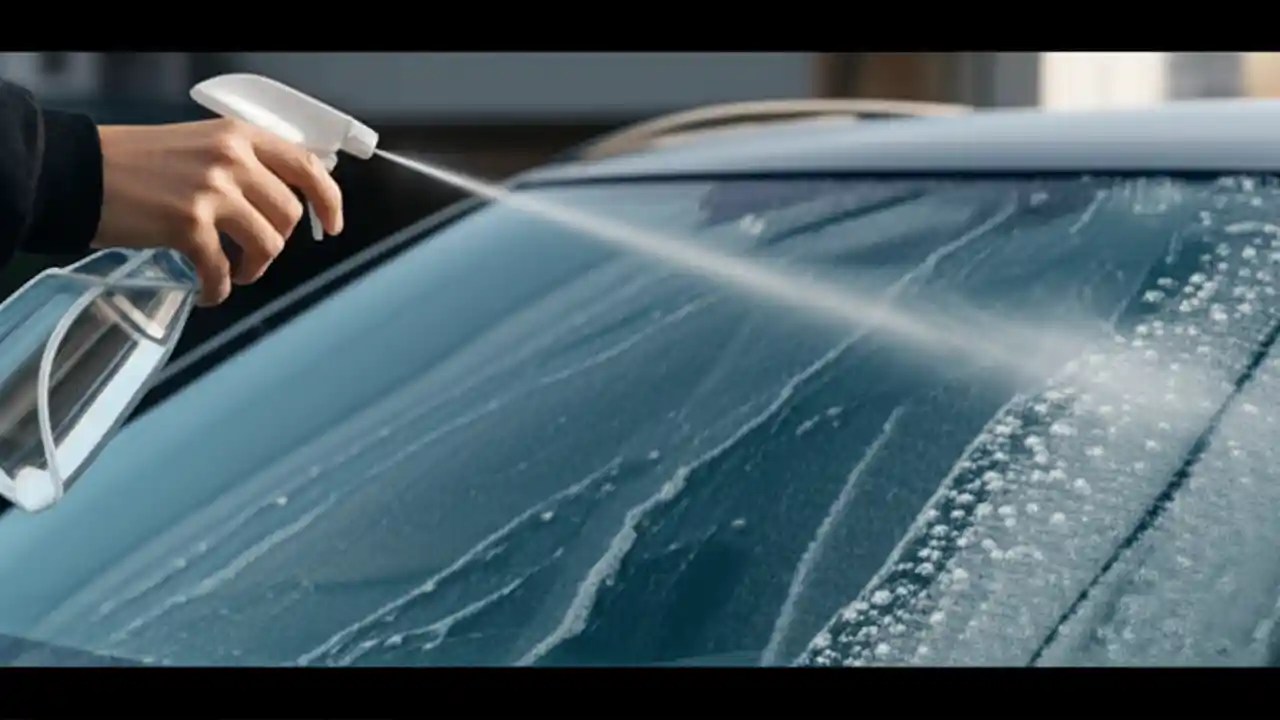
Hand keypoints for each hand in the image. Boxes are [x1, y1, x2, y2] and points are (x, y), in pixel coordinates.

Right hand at [92, 118, 342, 305]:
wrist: (79, 172)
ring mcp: (212, 192)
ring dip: (254, 268)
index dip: (329, 200)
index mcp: (239, 136)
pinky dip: (219, 289)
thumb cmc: (137, 162)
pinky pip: (224, 270)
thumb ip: (243, 165)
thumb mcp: (201, 145)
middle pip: (289, 214)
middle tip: (253, 251)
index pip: (307, 166)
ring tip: (235, 271)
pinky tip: (208, 291)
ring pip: (268, 245)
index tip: (333, 225)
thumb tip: (282, 199)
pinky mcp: (188, 225)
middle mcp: (232, 159)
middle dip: (277, 241)